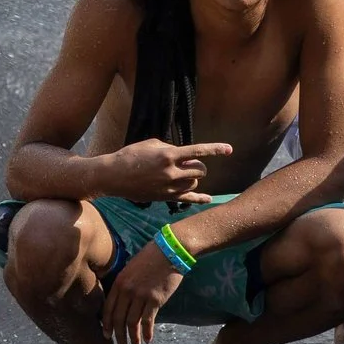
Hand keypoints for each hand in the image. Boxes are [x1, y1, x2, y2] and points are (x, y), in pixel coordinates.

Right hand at [99, 138, 231, 203]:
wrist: (113, 176)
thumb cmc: (130, 155)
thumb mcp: (151, 144)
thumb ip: (170, 148)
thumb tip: (182, 154)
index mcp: (168, 156)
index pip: (198, 151)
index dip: (216, 150)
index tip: (229, 149)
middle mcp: (171, 173)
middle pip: (200, 170)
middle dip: (199, 165)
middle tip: (189, 163)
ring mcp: (169, 187)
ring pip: (194, 183)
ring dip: (193, 177)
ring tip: (180, 173)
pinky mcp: (165, 197)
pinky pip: (187, 199)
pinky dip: (200, 198)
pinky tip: (209, 198)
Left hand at [101, 242, 185, 343]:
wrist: (170, 251)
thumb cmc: (151, 257)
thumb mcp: (131, 268)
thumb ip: (125, 284)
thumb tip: (122, 301)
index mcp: (119, 282)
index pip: (108, 308)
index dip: (107, 324)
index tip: (107, 335)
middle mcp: (127, 291)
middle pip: (118, 319)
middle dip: (119, 335)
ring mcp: (141, 296)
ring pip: (132, 323)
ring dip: (133, 337)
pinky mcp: (155, 300)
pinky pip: (147, 321)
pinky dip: (147, 333)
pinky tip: (148, 339)